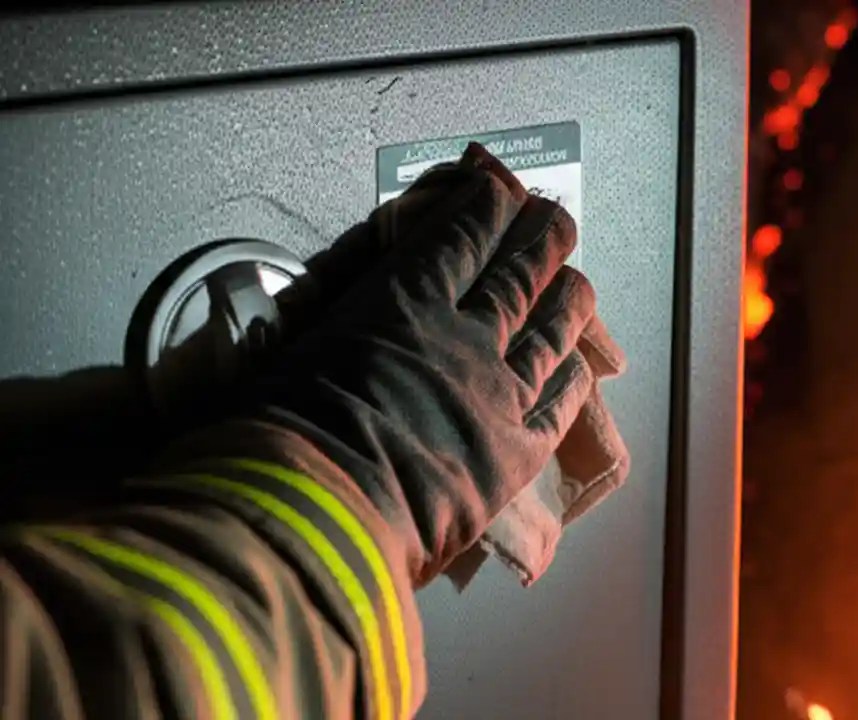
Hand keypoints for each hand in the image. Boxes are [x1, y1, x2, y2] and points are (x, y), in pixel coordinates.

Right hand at [249, 145, 596, 582]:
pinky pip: (560, 407)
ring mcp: (499, 394)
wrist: (313, 516)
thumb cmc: (276, 433)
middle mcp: (464, 337)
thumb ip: (334, 308)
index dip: (488, 204)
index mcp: (404, 301)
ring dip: (569, 299)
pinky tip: (579, 366)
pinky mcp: (517, 454)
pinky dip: (573, 381)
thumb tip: (351, 294)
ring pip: (552, 331)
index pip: (461, 235)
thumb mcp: (293, 344)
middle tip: (556, 216)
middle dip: (542, 237)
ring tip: (577, 281)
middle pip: (519, 273)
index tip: (501, 185)